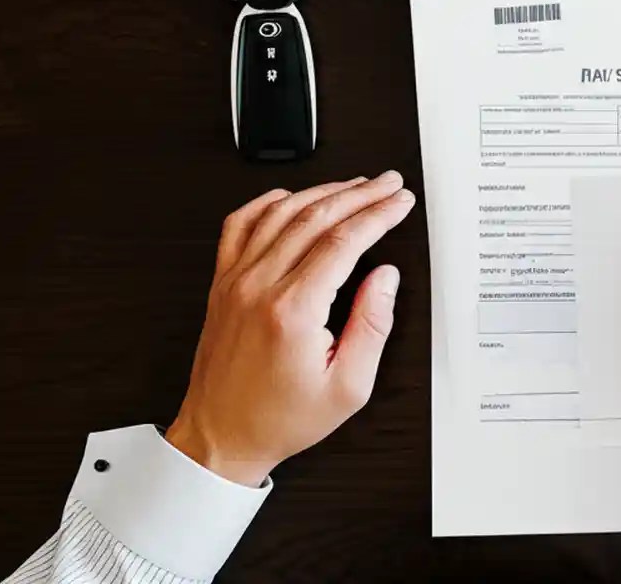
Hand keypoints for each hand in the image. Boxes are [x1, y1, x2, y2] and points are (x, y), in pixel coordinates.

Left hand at [165, 172, 415, 485]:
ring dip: (322, 191)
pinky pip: (240, 225)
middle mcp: (259, 287)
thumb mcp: (348, 387)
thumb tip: (386, 278)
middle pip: (316, 217)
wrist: (220, 436)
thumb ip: (372, 326)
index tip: (400, 203)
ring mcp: (235, 281)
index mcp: (293, 311)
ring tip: (354, 185)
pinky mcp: (221, 284)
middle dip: (359, 194)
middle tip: (388, 184)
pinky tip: (290, 197)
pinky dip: (268, 202)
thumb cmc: (280, 419)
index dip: (378, 214)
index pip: (344, 241)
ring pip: (281, 213)